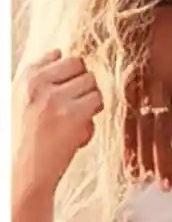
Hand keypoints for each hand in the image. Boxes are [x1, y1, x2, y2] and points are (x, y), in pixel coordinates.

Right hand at [13, 50, 103, 195]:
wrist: (24, 169)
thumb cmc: (25, 137)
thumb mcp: (21, 100)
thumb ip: (39, 76)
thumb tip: (58, 51)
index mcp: (24, 78)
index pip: (58, 55)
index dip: (68, 74)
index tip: (64, 89)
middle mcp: (38, 84)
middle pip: (80, 65)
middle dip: (82, 84)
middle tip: (72, 105)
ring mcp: (56, 98)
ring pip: (93, 83)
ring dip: (90, 101)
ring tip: (73, 119)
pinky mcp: (74, 114)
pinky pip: (99, 101)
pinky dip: (94, 116)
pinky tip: (78, 130)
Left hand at [128, 0, 171, 189]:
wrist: (168, 0)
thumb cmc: (140, 28)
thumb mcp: (119, 54)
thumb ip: (116, 83)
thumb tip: (109, 107)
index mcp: (135, 82)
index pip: (134, 127)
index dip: (136, 153)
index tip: (139, 176)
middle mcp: (159, 86)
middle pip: (158, 134)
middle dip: (159, 163)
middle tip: (162, 186)